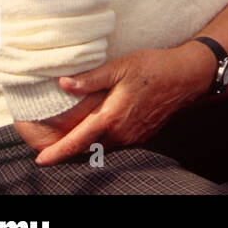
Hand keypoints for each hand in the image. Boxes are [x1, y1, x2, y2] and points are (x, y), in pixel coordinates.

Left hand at [30, 45, 212, 165]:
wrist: (188, 76)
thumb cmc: (154, 68)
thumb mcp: (121, 67)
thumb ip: (91, 79)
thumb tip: (63, 84)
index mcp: (112, 118)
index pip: (77, 142)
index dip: (57, 153)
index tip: (40, 160)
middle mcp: (121, 133)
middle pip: (87, 149)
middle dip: (69, 149)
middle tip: (50, 147)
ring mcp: (133, 137)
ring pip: (102, 147)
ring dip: (87, 145)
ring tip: (72, 137)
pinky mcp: (142, 136)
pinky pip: (116, 143)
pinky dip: (103, 140)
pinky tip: (100, 128)